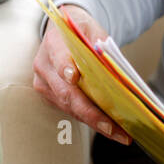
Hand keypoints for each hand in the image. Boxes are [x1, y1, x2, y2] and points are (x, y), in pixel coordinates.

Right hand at [31, 4, 131, 144]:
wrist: (62, 32)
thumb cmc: (80, 31)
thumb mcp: (93, 31)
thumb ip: (100, 47)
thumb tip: (115, 71)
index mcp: (54, 42)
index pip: (58, 56)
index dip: (65, 67)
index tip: (73, 77)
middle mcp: (44, 65)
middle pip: (66, 92)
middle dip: (90, 112)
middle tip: (112, 127)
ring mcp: (43, 83)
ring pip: (69, 106)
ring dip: (94, 122)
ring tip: (119, 133)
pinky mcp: (49, 96)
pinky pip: (70, 110)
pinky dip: (90, 119)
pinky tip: (110, 128)